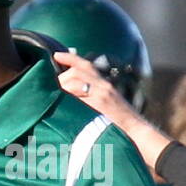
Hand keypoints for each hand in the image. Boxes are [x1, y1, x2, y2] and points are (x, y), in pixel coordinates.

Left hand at [54, 51, 173, 170]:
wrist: (133, 130)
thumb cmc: (116, 120)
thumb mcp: (104, 103)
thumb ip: (89, 95)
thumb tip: (66, 93)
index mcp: (103, 84)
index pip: (85, 64)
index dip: (70, 58)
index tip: (56, 54)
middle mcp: (103, 85)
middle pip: (76, 72)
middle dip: (60, 78)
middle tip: (51, 89)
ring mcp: (101, 93)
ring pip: (75, 81)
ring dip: (61, 87)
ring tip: (55, 98)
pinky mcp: (99, 103)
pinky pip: (79, 95)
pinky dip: (68, 96)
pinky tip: (62, 103)